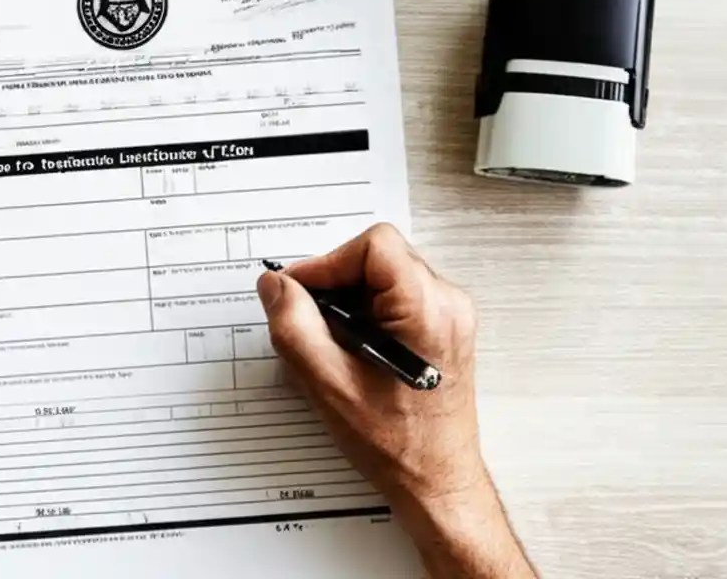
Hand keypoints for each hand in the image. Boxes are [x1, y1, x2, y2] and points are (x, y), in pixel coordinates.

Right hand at [257, 224, 534, 577]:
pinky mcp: (443, 329)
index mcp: (428, 310)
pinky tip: (351, 348)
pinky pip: (396, 297)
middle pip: (378, 256)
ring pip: (385, 275)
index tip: (299, 292)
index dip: (327, 263)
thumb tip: (275, 286)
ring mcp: (450, 316)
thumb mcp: (328, 383)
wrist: (435, 481)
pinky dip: (365, 312)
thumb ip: (294, 325)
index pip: (373, 245)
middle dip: (335, 282)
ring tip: (331, 341)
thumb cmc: (395, 444)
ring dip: (349, 299)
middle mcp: (448, 304)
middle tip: (310, 320)